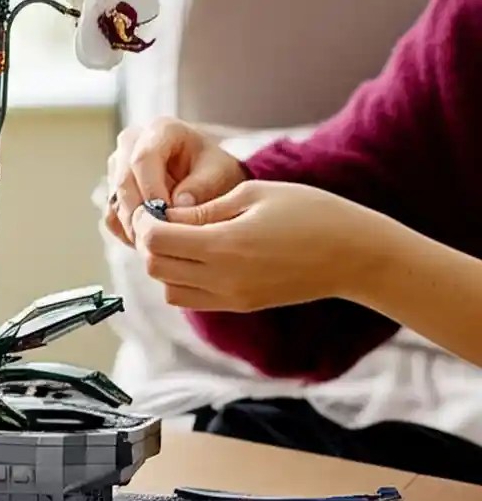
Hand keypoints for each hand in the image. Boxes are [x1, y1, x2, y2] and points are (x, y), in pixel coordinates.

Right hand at [104, 117, 246, 245]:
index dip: (151, 189)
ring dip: (134, 227)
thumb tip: (177, 205)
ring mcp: (118, 167)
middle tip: (159, 241)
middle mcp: (132, 143)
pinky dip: (130, 233)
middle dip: (140, 214)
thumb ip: (202, 186)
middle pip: (122, 181)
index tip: (166, 216)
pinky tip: (153, 242)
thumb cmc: (216, 171)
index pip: (143, 158)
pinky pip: (112, 216)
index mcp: (160, 130)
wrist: (209, 180)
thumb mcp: (220, 173)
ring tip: (161, 245)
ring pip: (115, 202)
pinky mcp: (113, 191)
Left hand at [131, 180, 396, 311]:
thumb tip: (165, 216)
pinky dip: (182, 280)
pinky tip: (199, 256)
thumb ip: (204, 209)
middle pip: (155, 267)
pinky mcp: (239, 305)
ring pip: (168, 289)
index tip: (152, 207)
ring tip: (181, 238)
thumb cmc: (311, 212)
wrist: (355, 255)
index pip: (156, 241)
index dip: (145, 222)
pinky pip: (191, 299)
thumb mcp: (255, 194)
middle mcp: (222, 278)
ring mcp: (230, 297)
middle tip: (161, 221)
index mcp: (225, 246)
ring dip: (164, 264)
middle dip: (149, 243)